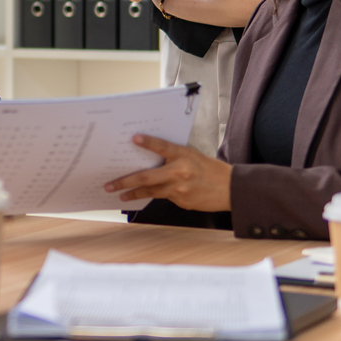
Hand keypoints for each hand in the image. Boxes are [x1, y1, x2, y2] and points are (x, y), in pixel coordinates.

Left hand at [104, 134, 231, 211]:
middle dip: (125, 181)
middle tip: (109, 184)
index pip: (162, 147)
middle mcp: (180, 172)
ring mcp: (180, 189)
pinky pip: (163, 197)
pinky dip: (153, 195)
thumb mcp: (192, 155)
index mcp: (183, 156)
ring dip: (133, 193)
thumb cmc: (210, 169)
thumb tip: (149, 154)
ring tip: (120, 194)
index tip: (134, 139)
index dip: (148, 142)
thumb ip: (173, 155)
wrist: (230, 189)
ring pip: (151, 191)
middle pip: (146, 177)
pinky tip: (143, 195)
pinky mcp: (181, 201)